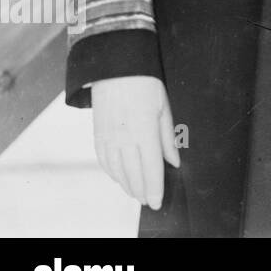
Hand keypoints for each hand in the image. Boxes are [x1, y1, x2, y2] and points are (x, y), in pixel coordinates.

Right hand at [90, 75, 179, 209]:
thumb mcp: (163, 107)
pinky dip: (113, 174)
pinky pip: (104, 161)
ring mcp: (108, 138)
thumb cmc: (145, 84)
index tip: (157, 202)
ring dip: (127, 186)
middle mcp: (124, 138)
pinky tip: (120, 179)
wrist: (114, 68)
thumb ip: (168, 138)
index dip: (155, 188)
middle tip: (149, 202)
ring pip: (117, 171)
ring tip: (137, 194)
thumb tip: (174, 162)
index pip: (151, 168)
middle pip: (134, 174)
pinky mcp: (97, 135)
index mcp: (145, 131)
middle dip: (142, 191)